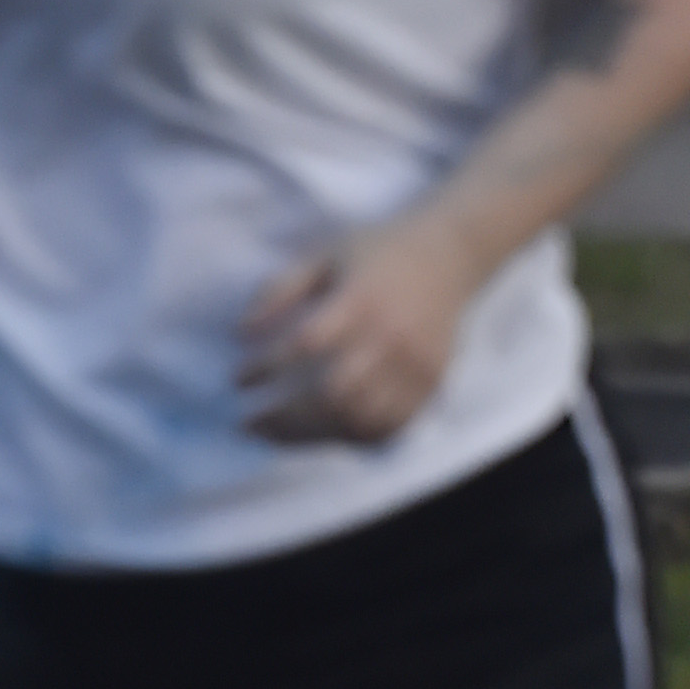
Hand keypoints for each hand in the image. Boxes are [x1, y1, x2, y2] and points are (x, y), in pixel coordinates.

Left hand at [238, 215, 484, 441]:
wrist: (451, 254)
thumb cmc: (377, 252)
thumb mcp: (324, 255)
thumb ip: (280, 289)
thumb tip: (242, 333)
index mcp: (361, 299)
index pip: (306, 344)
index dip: (266, 367)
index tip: (239, 378)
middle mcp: (391, 335)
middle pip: (333, 393)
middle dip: (285, 415)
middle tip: (251, 422)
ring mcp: (415, 363)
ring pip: (360, 417)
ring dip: (313, 432)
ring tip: (280, 433)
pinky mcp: (432, 381)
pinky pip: (391, 425)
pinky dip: (354, 436)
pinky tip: (326, 432)